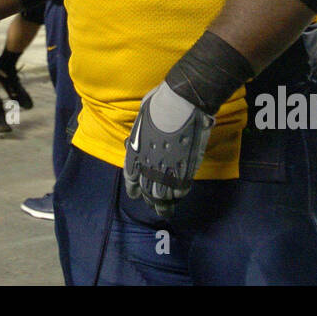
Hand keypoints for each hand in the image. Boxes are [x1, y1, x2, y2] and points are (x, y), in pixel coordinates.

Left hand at [123, 81, 215, 217]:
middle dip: (150, 201)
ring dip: (164, 204)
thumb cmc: (158, 103)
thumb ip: (142, 133)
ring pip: (163, 195)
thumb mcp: (142, 119)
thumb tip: (146, 133)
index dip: (133, 188)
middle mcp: (148, 165)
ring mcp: (167, 168)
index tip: (136, 195)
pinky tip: (179, 195)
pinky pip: (181, 188)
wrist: (181, 103)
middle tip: (155, 208)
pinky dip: (180, 193)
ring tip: (166, 211)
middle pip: (147, 191)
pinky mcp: (185, 168)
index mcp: (134, 152)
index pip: (130, 178)